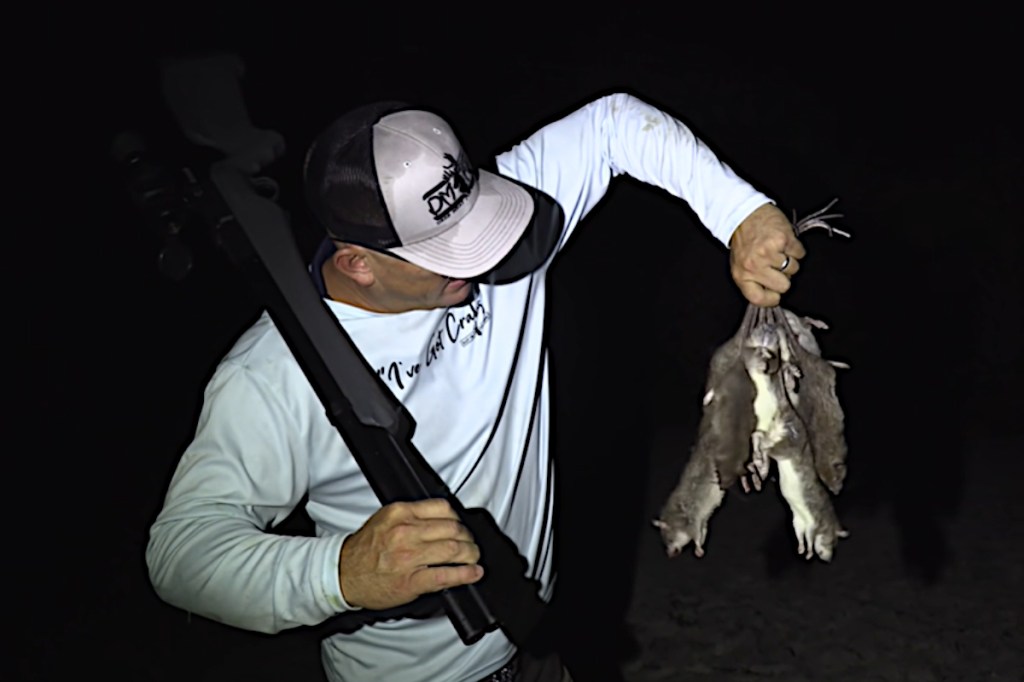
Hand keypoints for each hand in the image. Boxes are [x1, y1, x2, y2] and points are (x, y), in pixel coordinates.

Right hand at [339, 499, 482, 609]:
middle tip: (471, 544)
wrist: (343, 574)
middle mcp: (406, 532)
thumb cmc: (364, 550)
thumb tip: (444, 518)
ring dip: (471, 554)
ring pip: (454, 550)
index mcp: (400, 513)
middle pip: (453, 529)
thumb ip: (412, 516)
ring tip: (474, 558)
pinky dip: (465, 574)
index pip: (443, 508)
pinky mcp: (412, 580)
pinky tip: (473, 573)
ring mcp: (409, 557)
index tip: (462, 525)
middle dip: (468, 538)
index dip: (459, 518)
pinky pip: (446, 575)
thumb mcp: (385, 519)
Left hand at [729, 203, 805, 306]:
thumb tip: (773, 296)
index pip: (760, 299)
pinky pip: (800, 253)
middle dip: (784, 276)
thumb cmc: (744, 241)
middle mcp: (754, 266)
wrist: (743, 213)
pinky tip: (784, 242)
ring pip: (794, 269)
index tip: (775, 293)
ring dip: (790, 260)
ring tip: (778, 250)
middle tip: (776, 264)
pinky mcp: (782, 239)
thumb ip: (753, 282)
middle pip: (784, 286)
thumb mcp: (740, 266)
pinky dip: (796, 248)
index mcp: (742, 275)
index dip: (772, 298)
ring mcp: (768, 253)